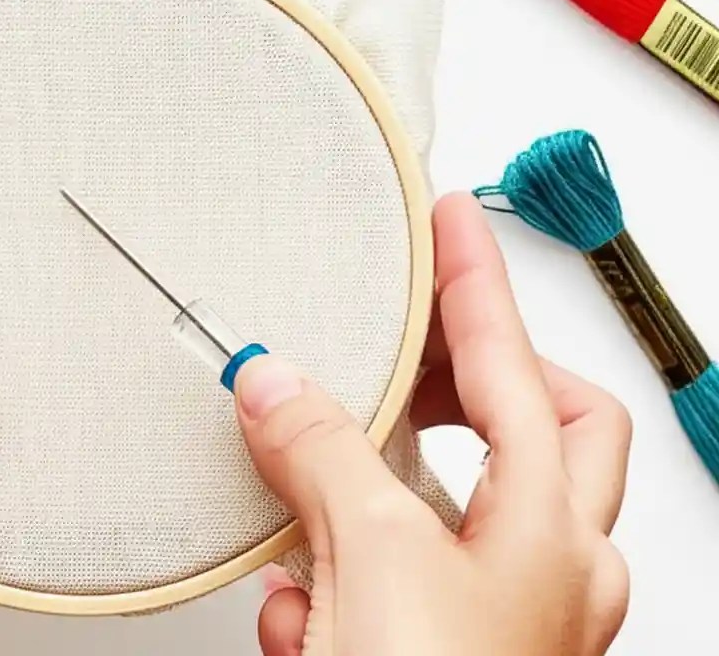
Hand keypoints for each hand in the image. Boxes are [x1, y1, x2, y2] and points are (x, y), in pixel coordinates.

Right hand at [239, 193, 631, 654]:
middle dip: (453, 389)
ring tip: (301, 511)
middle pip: (526, 432)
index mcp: (552, 528)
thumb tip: (277, 384)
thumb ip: (324, 457)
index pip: (511, 365)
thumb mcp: (377, 562)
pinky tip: (293, 615)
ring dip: (356, 510)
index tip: (452, 217)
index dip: (475, 281)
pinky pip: (383, 588)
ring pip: (435, 516)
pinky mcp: (431, 653)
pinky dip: (329, 587)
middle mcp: (543, 569)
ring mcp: (494, 617)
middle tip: (394, 353)